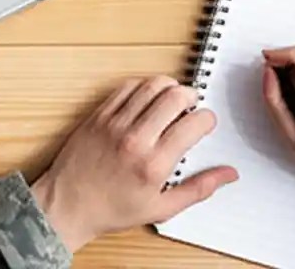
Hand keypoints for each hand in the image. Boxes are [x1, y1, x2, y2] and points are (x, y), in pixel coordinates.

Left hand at [30, 76, 237, 251]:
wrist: (67, 206)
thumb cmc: (111, 210)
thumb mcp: (162, 208)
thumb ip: (199, 189)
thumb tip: (228, 175)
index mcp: (154, 165)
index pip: (194, 123)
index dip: (207, 119)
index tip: (204, 124)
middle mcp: (135, 140)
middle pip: (175, 96)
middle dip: (191, 96)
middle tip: (190, 107)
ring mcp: (115, 124)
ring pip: (152, 85)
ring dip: (169, 87)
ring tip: (171, 100)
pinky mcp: (99, 115)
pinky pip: (127, 87)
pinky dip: (143, 87)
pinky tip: (147, 99)